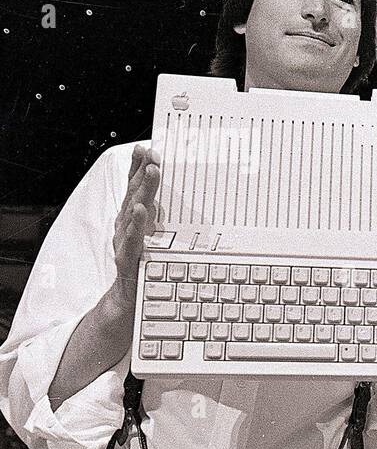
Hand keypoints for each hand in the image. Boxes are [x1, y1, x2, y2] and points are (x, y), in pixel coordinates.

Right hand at [108, 144, 160, 312]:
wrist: (129, 300)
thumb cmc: (144, 265)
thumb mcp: (155, 238)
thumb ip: (161, 219)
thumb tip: (178, 198)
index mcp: (132, 219)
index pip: (134, 188)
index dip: (137, 167)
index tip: (145, 148)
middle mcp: (125, 226)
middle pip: (134, 194)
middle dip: (142, 172)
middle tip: (152, 154)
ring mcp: (125, 242)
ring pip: (133, 212)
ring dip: (143, 190)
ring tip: (151, 172)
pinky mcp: (128, 259)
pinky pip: (132, 240)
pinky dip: (136, 225)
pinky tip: (141, 212)